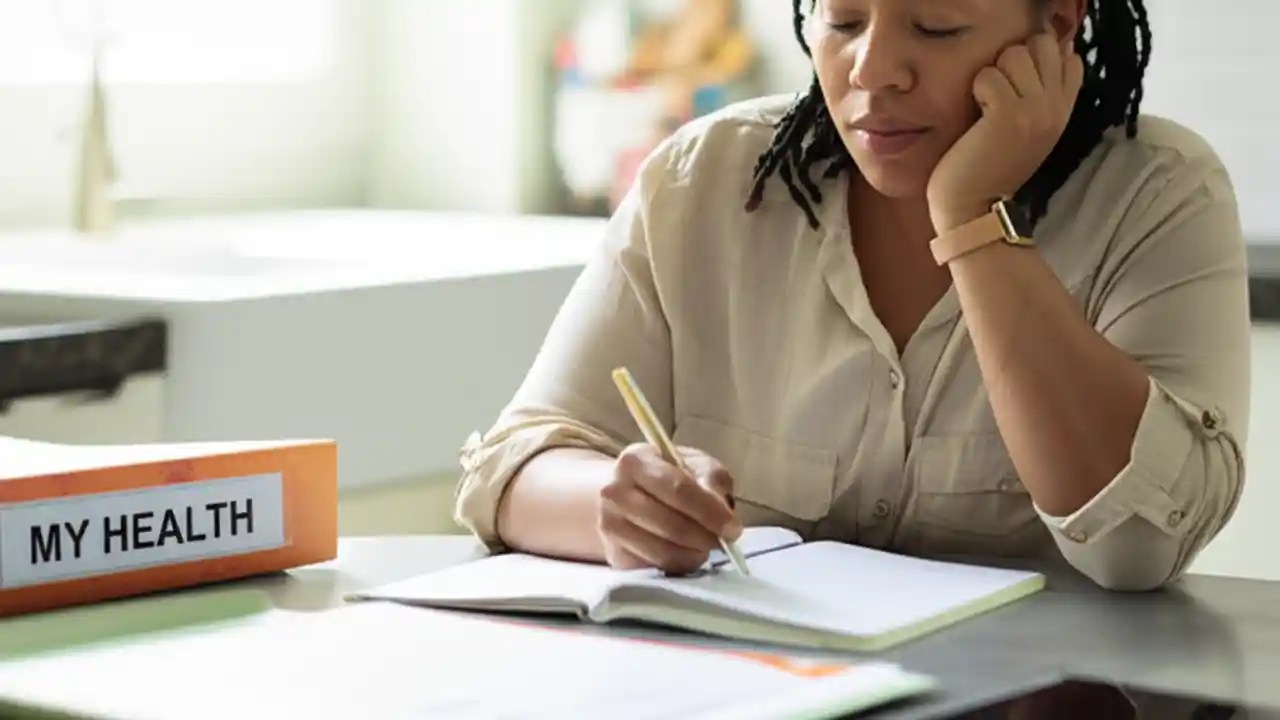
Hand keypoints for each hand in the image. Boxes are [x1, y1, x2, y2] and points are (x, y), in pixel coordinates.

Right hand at [598, 443, 742, 573]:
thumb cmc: (667, 477)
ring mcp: (609, 526)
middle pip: (670, 525)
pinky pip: (655, 569)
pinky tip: (685, 553)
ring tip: (705, 547)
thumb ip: (712, 479)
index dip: (709, 512)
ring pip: (663, 553)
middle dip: (705, 537)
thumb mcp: (693, 464)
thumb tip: (723, 511)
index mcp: (636, 460)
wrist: (622, 495)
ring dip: (694, 555)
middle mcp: (614, 492)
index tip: (733, 527)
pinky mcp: (614, 556)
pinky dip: (678, 565)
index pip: (678, 489)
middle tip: (724, 542)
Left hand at [926, 33, 1084, 233]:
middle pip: (1043, 45)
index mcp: (1063, 111)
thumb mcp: (1028, 132)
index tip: (1017, 87)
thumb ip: (1038, 98)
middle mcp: (1055, 107)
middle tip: (998, 93)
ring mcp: (1035, 110)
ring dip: (992, 74)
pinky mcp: (1008, 114)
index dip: (1039, 59)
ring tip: (986, 105)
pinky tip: (976, 114)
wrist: (974, 209)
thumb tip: (1034, 59)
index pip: (1069, 57)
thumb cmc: (989, 169)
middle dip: (1013, 59)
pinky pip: (989, 74)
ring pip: (1015, 54)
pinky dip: (976, 89)